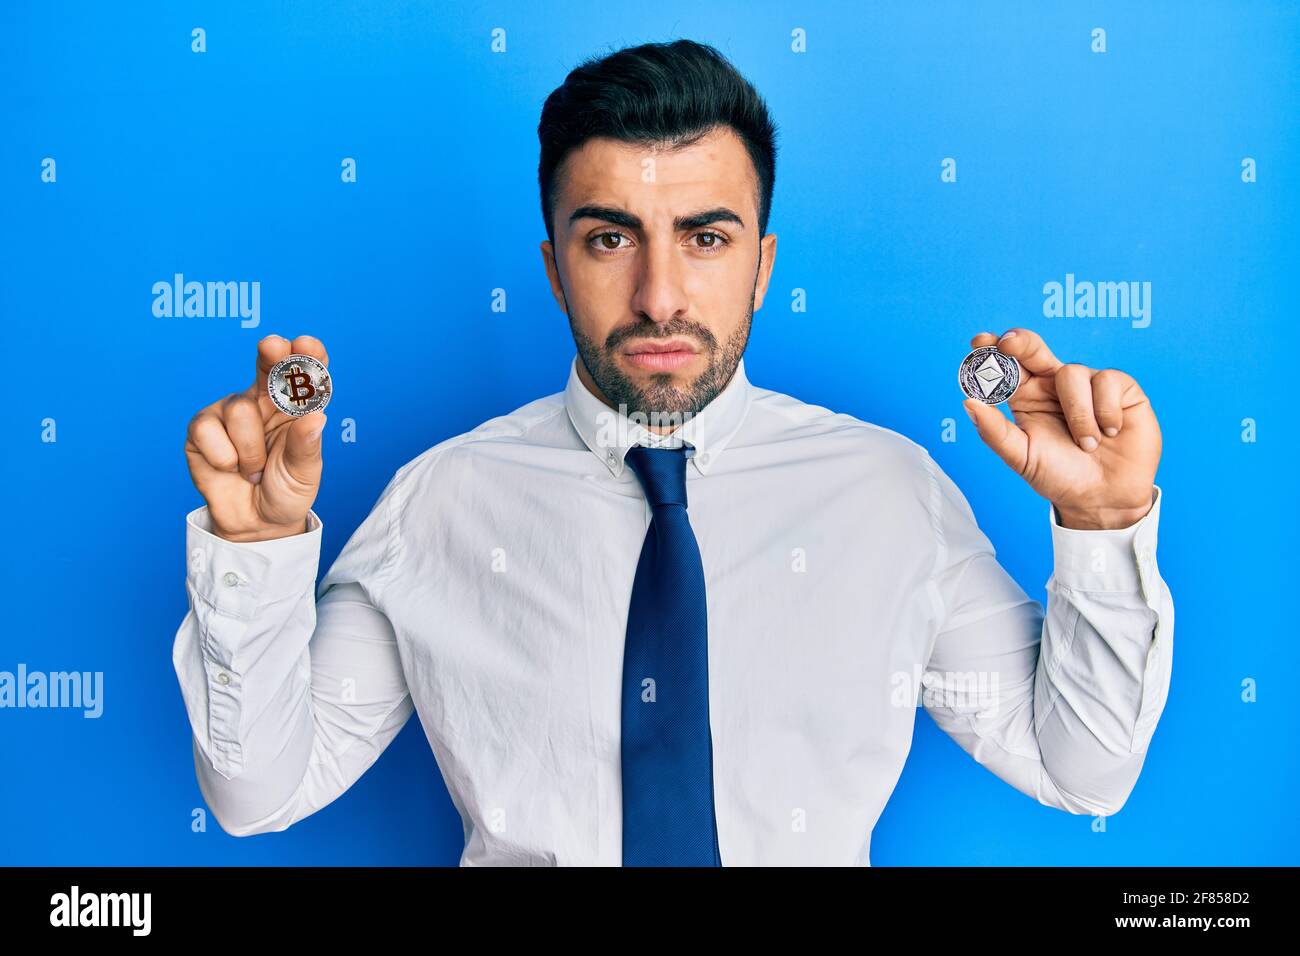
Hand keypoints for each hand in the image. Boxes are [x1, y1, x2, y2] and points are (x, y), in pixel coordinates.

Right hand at [183, 334, 328, 541]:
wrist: (256, 524)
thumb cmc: (285, 492)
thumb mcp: (304, 474)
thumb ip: (306, 446)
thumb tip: (316, 416)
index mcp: (297, 407)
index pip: (305, 375)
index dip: (306, 356)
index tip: (306, 345)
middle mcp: (264, 401)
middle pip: (268, 366)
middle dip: (271, 354)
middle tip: (274, 347)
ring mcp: (231, 412)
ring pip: (239, 409)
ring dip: (250, 450)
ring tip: (253, 470)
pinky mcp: (203, 428)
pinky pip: (209, 430)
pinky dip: (224, 457)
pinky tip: (230, 469)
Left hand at [962, 328, 1159, 529]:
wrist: (1104, 499)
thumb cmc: (1059, 476)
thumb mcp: (1021, 457)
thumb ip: (995, 431)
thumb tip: (969, 402)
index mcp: (1025, 396)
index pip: (1006, 366)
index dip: (992, 350)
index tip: (978, 343)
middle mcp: (1053, 385)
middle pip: (1033, 349)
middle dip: (1021, 343)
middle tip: (1009, 344)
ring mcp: (1087, 383)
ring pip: (1072, 372)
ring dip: (1078, 414)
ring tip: (1087, 445)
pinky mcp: (1120, 388)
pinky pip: (1107, 380)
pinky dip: (1105, 412)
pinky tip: (1110, 432)